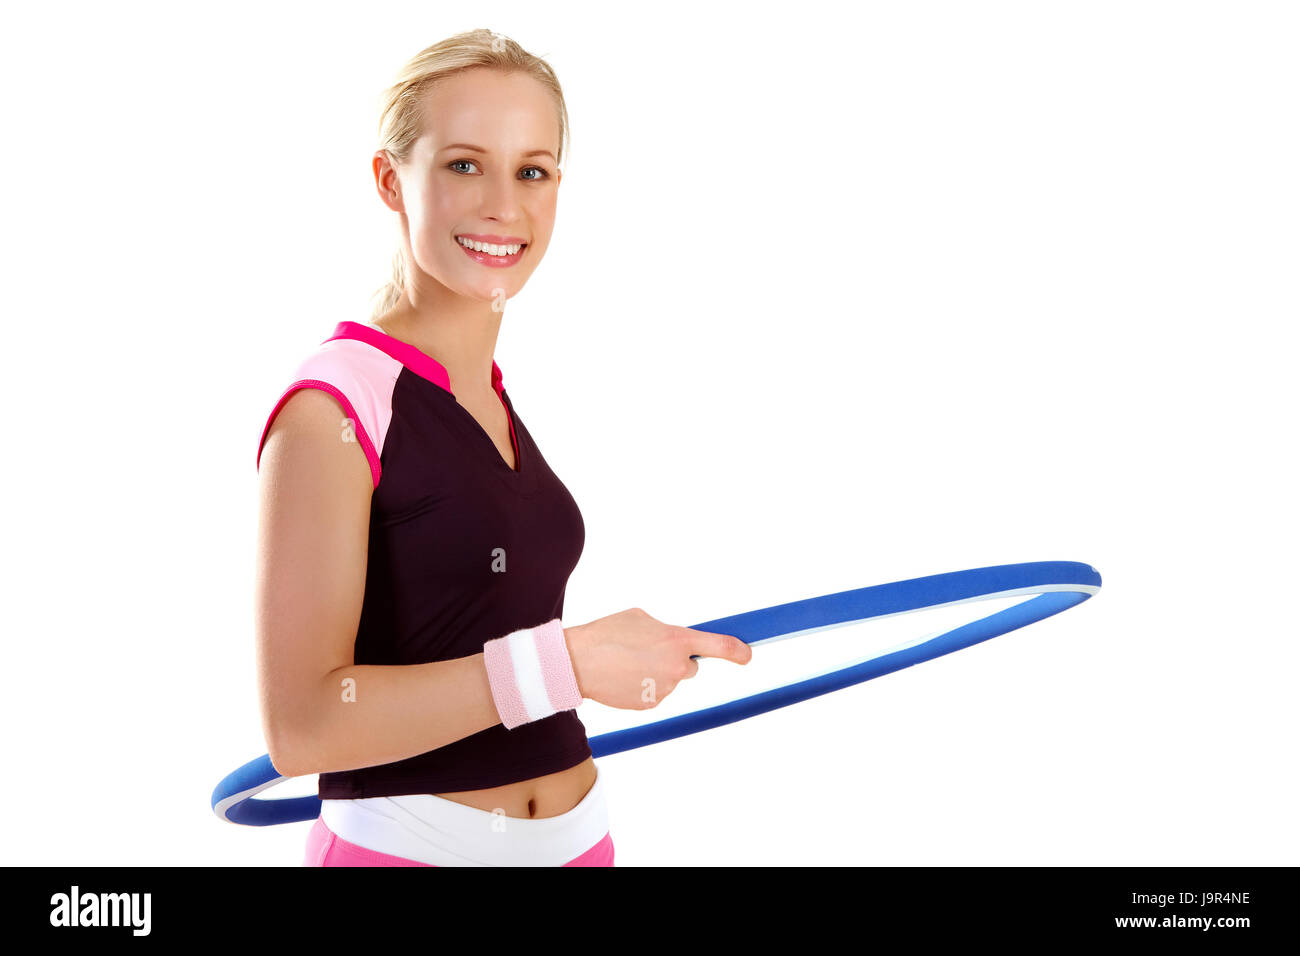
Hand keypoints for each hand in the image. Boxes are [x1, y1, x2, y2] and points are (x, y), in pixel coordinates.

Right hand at [564, 607, 751, 710]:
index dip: (737, 650)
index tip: (747, 654)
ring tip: (628, 663)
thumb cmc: (606, 635)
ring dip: (655, 673)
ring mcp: (664, 689)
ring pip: (670, 680)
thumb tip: (673, 638)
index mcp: (677, 640)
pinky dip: (643, 687)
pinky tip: (624, 677)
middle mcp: (676, 667)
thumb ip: (665, 629)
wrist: (578, 663)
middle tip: (647, 652)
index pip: (718, 646)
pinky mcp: (651, 705)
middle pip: (690, 667)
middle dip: (675, 660)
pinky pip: (655, 693)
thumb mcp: (640, 618)